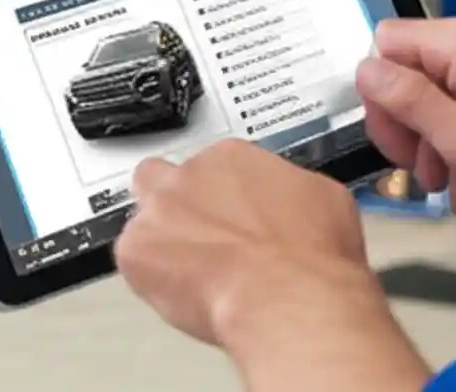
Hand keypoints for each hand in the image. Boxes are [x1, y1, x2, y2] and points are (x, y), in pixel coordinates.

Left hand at [116, 140, 427, 391]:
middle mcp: (189, 175)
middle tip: (194, 234)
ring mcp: (158, 210)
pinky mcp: (135, 249)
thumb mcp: (323, 198)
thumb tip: (289, 198)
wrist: (290, 298)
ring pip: (142, 218)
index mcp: (231, 157)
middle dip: (172, 202)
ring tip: (191, 272)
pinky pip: (132, 259)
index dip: (218, 193)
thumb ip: (288, 189)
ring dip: (161, 241)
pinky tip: (182, 290)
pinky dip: (150, 276)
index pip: (210, 165)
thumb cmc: (311, 257)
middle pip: (160, 177)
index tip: (228, 213)